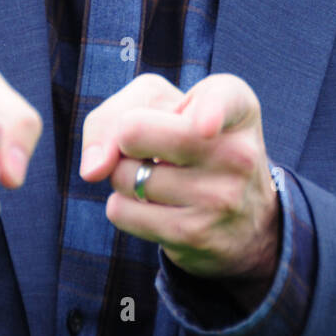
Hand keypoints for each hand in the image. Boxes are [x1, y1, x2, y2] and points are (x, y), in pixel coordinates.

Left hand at [79, 73, 279, 297]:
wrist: (242, 221)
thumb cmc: (188, 142)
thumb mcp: (162, 105)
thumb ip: (115, 114)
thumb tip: (93, 169)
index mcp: (238, 106)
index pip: (224, 99)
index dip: (211, 110)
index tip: (204, 127)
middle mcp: (237, 152)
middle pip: (134, 131)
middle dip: (122, 137)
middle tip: (144, 144)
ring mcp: (220, 198)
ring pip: (123, 175)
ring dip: (123, 175)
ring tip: (158, 175)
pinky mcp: (195, 235)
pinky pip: (121, 211)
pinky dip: (124, 206)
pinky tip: (155, 205)